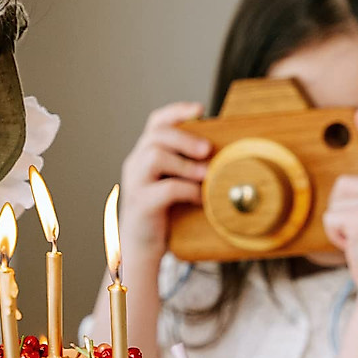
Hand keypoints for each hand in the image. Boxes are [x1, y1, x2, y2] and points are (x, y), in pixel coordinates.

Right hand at [119, 102, 211, 261]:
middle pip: (156, 135)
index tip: (200, 109)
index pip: (156, 123)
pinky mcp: (141, 204)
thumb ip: (188, 166)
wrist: (141, 248)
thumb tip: (222, 154)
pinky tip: (200, 198)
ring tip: (206, 174)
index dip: (177, 111)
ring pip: (155, 156)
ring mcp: (135, 183)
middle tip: (208, 150)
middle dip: (185, 138)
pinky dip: (187, 190)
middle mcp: (135, 164)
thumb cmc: (163, 214)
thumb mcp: (174, 183)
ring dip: (186, 163)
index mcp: (144, 154)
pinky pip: (164, 189)